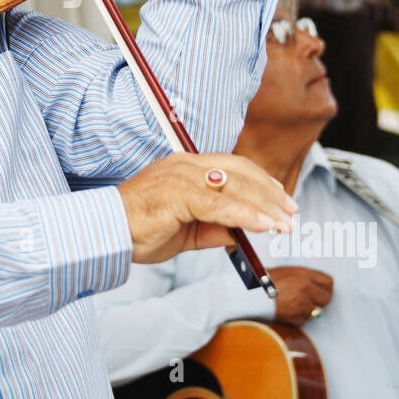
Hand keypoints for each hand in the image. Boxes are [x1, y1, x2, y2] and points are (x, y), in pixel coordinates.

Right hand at [118, 153, 296, 263]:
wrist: (107, 234)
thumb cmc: (138, 230)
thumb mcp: (186, 231)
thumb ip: (213, 228)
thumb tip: (240, 234)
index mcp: (186, 167)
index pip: (233, 166)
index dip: (261, 182)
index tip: (281, 200)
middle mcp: (186, 164)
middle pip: (240, 172)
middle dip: (270, 193)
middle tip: (291, 213)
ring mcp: (181, 176)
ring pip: (234, 187)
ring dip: (264, 206)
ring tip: (284, 224)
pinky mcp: (177, 193)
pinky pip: (219, 204)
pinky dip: (245, 215)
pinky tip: (263, 227)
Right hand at [269, 266, 333, 324]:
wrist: (250, 293)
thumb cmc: (264, 279)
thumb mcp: (286, 271)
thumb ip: (302, 277)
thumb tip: (314, 285)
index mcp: (303, 274)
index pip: (328, 282)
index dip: (325, 288)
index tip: (321, 291)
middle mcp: (306, 288)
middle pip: (326, 298)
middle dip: (319, 301)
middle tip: (310, 301)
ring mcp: (301, 303)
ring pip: (314, 311)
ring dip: (305, 311)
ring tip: (292, 305)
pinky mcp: (295, 316)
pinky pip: (302, 321)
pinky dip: (295, 319)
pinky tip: (285, 312)